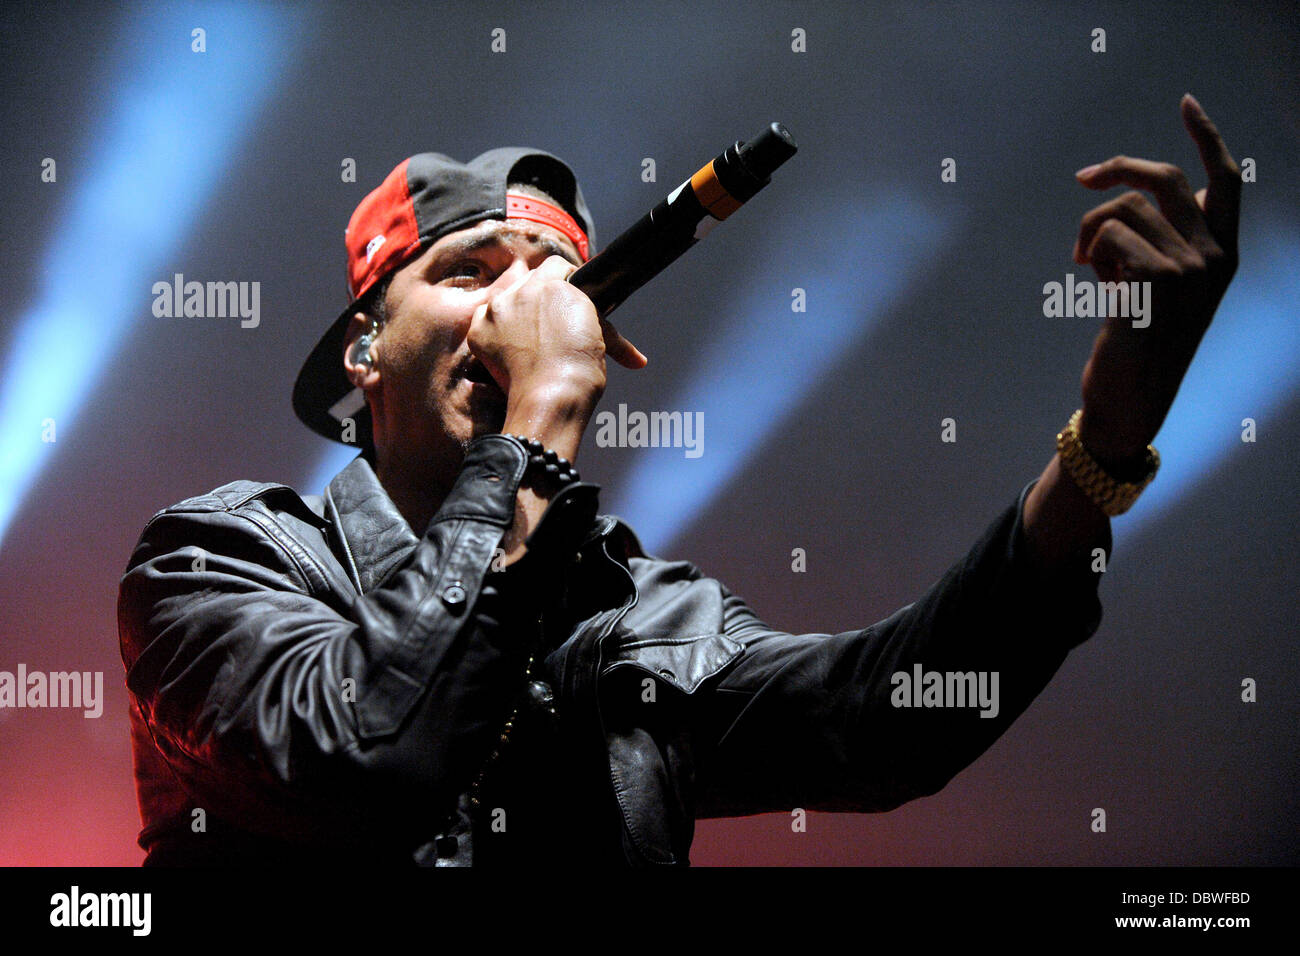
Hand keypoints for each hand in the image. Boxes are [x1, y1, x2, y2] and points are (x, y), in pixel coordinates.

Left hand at [467, 255, 646, 414]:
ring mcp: (496, 310)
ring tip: (533, 341)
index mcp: (554, 283)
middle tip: (552, 325)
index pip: (557, 267)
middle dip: (540, 298)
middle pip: (529, 281)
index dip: (565, 283)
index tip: (567, 301)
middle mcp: (521, 289)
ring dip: (517, 314)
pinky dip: (496, 334)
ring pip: (506, 300)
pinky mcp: (479, 332)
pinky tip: (513, 350)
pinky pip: (484, 323)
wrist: (552, 397)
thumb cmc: (581, 372)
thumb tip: (638, 361)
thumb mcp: (600, 337)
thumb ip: (600, 328)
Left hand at [1070, 94, 1240, 467]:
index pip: (1224, 179)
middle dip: (1117, 169)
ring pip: (1125, 210)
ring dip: (1092, 232)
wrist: (1129, 398)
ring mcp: (1189, 271)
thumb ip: (1159, 242)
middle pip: (1164, 178)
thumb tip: (1124, 201)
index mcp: (1223, 253)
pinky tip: (1098, 287)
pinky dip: (1092, 254)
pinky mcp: (1156, 284)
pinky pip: (1110, 239)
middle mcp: (1215, 257)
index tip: (1186, 103)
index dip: (1206, 136)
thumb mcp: (1158, 286)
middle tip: (1081, 179)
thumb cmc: (1137, 342)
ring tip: (1088, 267)